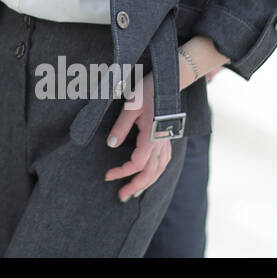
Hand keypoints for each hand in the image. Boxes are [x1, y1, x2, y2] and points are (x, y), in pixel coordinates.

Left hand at [103, 72, 173, 202]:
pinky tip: (151, 175)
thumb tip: (111, 146)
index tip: (107, 176)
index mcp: (152, 136)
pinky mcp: (168, 136)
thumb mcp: (130, 106)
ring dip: (147, 183)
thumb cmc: (147, 90)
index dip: (122, 172)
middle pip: (151, 173)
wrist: (169, 79)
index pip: (137, 164)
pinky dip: (157, 172)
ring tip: (135, 192)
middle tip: (121, 197)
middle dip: (136, 187)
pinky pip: (164, 160)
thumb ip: (121, 127)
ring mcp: (166, 140)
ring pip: (160, 169)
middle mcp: (162, 142)